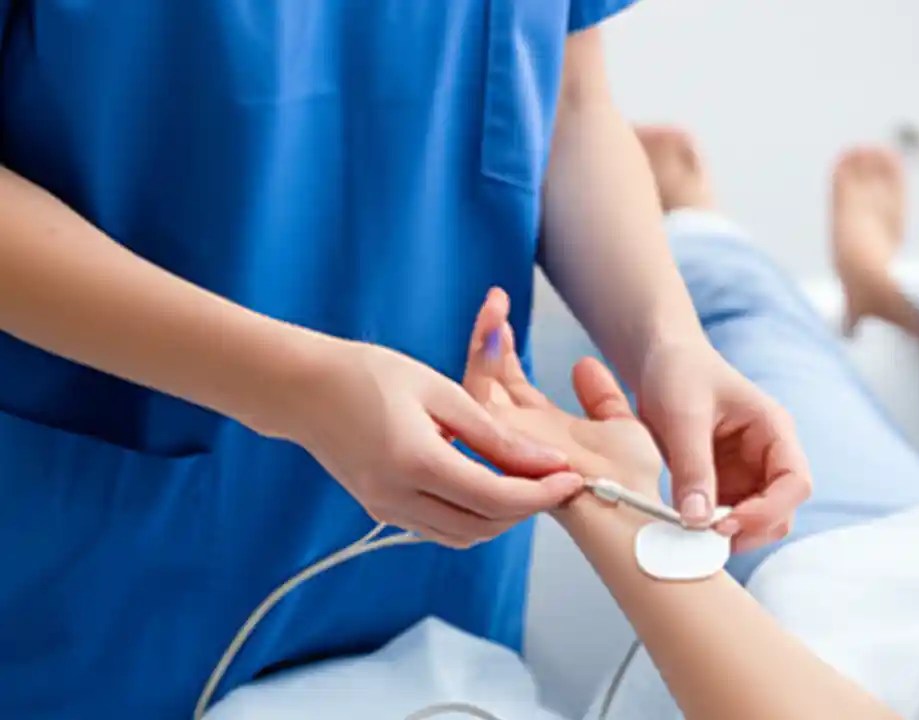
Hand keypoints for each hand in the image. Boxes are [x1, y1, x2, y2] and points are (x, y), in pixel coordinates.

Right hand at [283, 330, 580, 548]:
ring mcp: (386, 509)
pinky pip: (439, 528)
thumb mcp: (439, 391)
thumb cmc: (367, 375)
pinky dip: (472, 516)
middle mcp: (399, 496)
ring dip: (501, 516)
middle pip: (483, 525)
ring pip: (463, 535)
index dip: (540, 494)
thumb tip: (544, 460)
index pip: (495, 497)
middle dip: (527, 508)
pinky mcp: (381, 510)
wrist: (301, 389)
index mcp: (415, 461)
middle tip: (556, 479)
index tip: (571, 477)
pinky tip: (488, 485)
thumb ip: (493, 432)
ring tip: (528, 481)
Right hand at [460, 289, 663, 505]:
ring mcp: (504, 441)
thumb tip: (583, 365)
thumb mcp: (620, 427)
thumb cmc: (632, 479)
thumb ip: (602, 399)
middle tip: (495, 300)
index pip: (509, 386)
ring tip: (494, 307)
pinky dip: (483, 354)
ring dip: (483, 341)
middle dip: (485, 339)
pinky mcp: (499, 440)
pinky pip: (478, 392)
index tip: (505, 309)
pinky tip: (494, 323)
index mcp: (539, 435)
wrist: (631, 509)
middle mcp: (516, 440)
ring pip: (475, 386)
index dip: (504, 350)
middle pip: (484, 384)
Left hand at [637, 341, 811, 552]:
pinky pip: (724, 519)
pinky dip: (707, 530)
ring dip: (728, 535)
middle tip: (703, 537)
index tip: (726, 522)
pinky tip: (681, 526)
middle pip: (781, 512)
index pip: (796, 482)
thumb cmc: (679, 372)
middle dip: (749, 531)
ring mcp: (746, 474)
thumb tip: (697, 521)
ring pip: (754, 524)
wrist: (658, 360)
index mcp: (774, 431)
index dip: (768, 510)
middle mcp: (767, 457)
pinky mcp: (721, 485)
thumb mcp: (684, 415)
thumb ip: (693, 466)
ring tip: (688, 533)